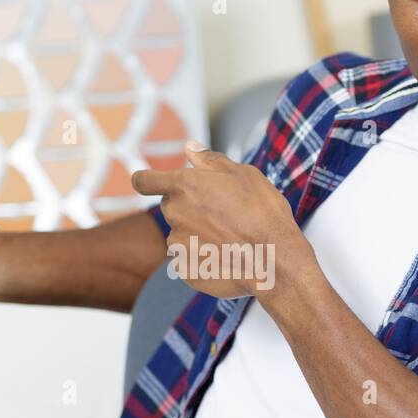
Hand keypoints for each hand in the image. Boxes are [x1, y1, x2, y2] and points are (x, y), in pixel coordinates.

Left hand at [130, 142, 311, 299]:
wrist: (273, 260)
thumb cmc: (262, 213)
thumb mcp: (243, 174)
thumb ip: (210, 161)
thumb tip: (189, 148)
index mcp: (184, 186)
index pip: (144, 180)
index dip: (146, 180)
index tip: (149, 183)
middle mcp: (174, 214)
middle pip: (171, 207)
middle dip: (189, 207)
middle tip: (223, 213)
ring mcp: (177, 244)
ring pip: (181, 234)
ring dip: (198, 234)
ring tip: (230, 239)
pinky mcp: (185, 269)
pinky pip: (190, 260)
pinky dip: (204, 258)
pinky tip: (227, 257)